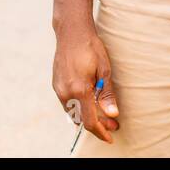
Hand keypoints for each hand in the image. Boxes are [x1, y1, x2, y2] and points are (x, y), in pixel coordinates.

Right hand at [52, 23, 119, 142]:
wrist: (71, 32)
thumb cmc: (91, 47)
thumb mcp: (104, 69)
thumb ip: (107, 94)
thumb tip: (113, 114)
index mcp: (79, 90)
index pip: (90, 121)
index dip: (101, 132)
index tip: (110, 137)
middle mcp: (66, 92)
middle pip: (81, 119)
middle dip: (97, 125)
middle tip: (113, 125)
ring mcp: (59, 89)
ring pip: (73, 112)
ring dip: (88, 116)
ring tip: (104, 115)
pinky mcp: (56, 84)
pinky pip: (68, 103)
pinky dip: (80, 107)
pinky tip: (90, 103)